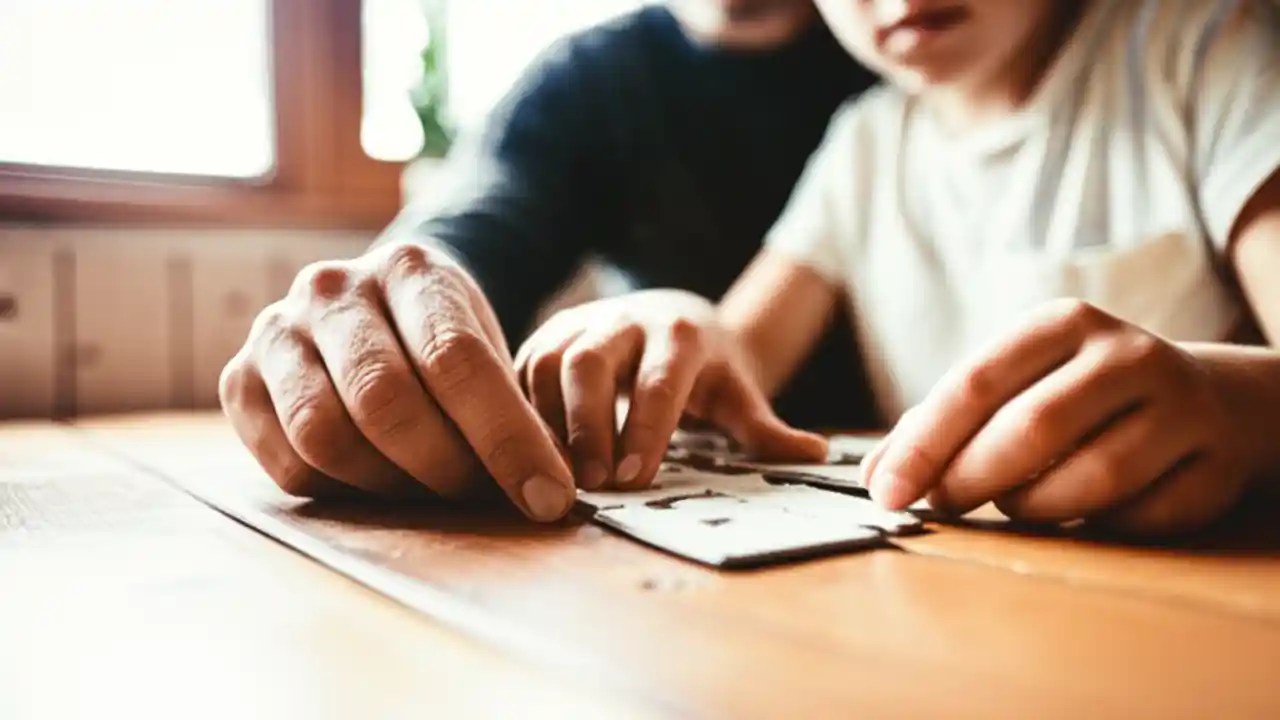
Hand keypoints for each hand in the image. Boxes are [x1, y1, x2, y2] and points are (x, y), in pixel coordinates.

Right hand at [219, 241, 576, 521]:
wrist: (375, 307)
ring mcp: (277, 330)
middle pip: (385, 401)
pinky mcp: (239, 378)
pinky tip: (378, 481)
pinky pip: (288, 462)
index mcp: (410, 269)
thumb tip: (547, 492)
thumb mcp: (489, 349)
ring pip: (326, 436)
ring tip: (429, 489)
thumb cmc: (443, 340)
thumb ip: (514, 411)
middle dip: (445, 467)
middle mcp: (332, 288)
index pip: (458, 360)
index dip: (507, 438)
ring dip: (389, 484)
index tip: (547, 495)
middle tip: (480, 495)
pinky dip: (342, 490)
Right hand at [515, 290, 826, 490]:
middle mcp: (625, 321)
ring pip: (549, 363)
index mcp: (678, 335)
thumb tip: (815, 453)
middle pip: (590, 363)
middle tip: (589, 484)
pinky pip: (524, 370)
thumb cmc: (710, 369)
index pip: (658, 382)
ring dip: (546, 422)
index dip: (644, 430)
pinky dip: (523, 413)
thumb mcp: (740, 395)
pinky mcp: (549, 336)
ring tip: (555, 477)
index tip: (635, 480)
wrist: (676, 318)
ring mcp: (582, 323)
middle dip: (585, 425)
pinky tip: (532, 456)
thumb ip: (766, 429)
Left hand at [862, 299, 1260, 534]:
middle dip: (971, 479)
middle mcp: (1126, 355)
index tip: (885, 489)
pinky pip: (1141, 517)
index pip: (976, 383)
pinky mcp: (1215, 465)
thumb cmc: (1075, 393)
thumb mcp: (1013, 382)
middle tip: (939, 505)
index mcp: (1062, 323)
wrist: (1206, 399)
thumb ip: (939, 422)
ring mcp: (1181, 408)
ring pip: (1092, 480)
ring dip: (1035, 508)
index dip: (924, 443)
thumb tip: (875, 475)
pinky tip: (1085, 513)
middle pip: (1033, 430)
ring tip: (1013, 504)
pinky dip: (1100, 527)